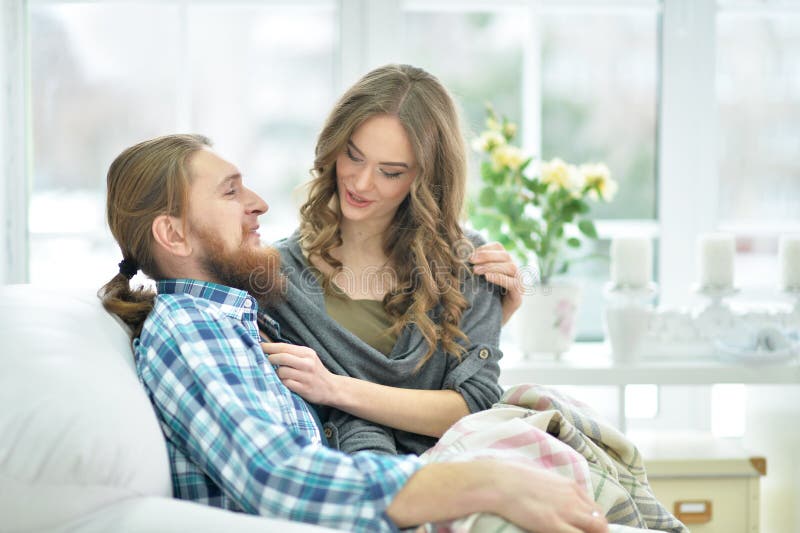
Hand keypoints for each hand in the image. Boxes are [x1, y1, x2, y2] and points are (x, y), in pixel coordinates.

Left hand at [262, 342, 339, 404]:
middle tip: (265, 361)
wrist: (332, 388)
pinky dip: (281, 383)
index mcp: (307, 353)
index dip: (269, 347)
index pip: (284, 347)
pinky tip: (284, 383)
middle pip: (282, 357)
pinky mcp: (304, 388)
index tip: (258, 347)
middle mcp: (308, 363)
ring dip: (276, 374)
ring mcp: (306, 376)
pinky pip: (286, 384)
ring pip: (282, 371)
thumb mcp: (308, 358)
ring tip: (279, 375)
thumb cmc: (314, 372)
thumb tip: (269, 349)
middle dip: (270, 359)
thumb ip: (292, 353)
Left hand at [470, 242, 522, 325]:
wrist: (484, 325)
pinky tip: (487, 278)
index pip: (499, 248)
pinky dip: (500, 278)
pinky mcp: (518, 298)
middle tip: (470, 260)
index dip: (485, 248)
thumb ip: (472, 266)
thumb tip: (457, 253)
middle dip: (486, 256)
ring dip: (491, 266)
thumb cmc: (477, 300)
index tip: (470, 253)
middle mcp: (514, 273)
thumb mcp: (474, 280)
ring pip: (511, 267)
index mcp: (503, 265)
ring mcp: (519, 285)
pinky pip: (513, 284)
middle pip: (505, 256)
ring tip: (475, 271)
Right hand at [492, 461, 607, 532]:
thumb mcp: (543, 477)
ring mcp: (566, 512)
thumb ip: (555, 488)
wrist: (501, 481)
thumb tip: (555, 495)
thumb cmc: (515, 477)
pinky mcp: (554, 525)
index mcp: (571, 486)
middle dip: (599, 532)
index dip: (594, 521)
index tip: (588, 528)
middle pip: (599, 521)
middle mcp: (573, 499)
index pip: (595, 508)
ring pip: (596, 529)